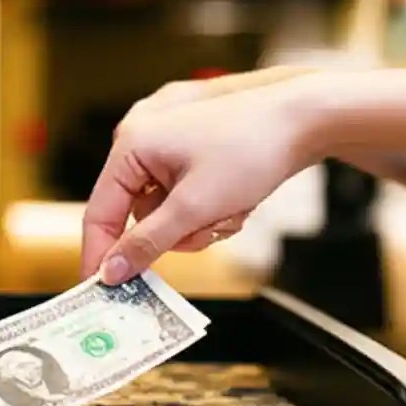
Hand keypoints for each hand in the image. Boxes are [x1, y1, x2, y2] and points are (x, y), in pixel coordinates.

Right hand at [80, 68, 325, 284]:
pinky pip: (183, 194)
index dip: (101, 254)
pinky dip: (208, 206)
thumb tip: (111, 271)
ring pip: (165, 210)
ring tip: (231, 205)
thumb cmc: (252, 147)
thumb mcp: (195, 207)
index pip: (100, 212)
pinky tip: (235, 196)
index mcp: (132, 143)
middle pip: (140, 214)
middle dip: (177, 230)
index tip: (101, 289)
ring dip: (198, 221)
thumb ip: (147, 243)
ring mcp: (167, 141)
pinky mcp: (190, 148)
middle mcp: (142, 138)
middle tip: (209, 226)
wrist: (305, 116)